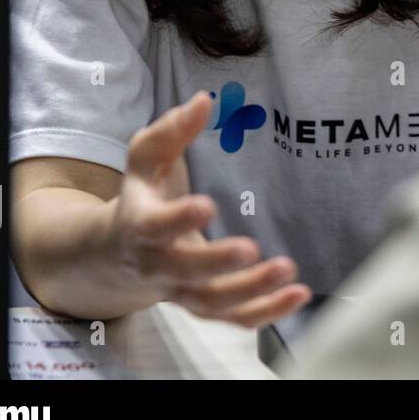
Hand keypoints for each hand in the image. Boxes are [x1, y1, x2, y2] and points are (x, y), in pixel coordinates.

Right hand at [111, 91, 311, 326]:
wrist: (120, 254)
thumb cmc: (142, 195)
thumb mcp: (145, 160)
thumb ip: (171, 131)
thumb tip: (202, 101)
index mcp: (141, 226)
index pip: (154, 227)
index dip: (178, 218)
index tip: (207, 204)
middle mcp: (159, 265)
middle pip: (185, 273)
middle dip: (217, 263)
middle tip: (252, 249)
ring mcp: (183, 291)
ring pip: (213, 302)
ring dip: (251, 292)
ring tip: (289, 271)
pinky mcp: (206, 304)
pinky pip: (234, 318)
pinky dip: (266, 313)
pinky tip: (298, 295)